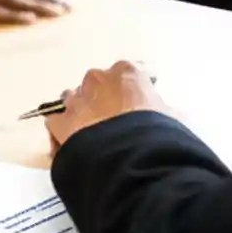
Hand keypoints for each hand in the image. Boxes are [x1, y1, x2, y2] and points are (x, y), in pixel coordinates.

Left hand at [44, 61, 169, 150]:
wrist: (130, 159)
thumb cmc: (158, 135)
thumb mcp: (175, 119)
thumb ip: (166, 111)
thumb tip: (168, 116)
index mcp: (127, 72)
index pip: (131, 73)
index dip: (135, 91)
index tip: (140, 104)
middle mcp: (97, 79)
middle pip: (98, 85)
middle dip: (104, 100)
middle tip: (115, 123)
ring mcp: (75, 100)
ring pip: (73, 99)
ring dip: (81, 112)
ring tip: (92, 135)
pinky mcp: (58, 123)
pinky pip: (56, 123)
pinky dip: (62, 132)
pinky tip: (72, 146)